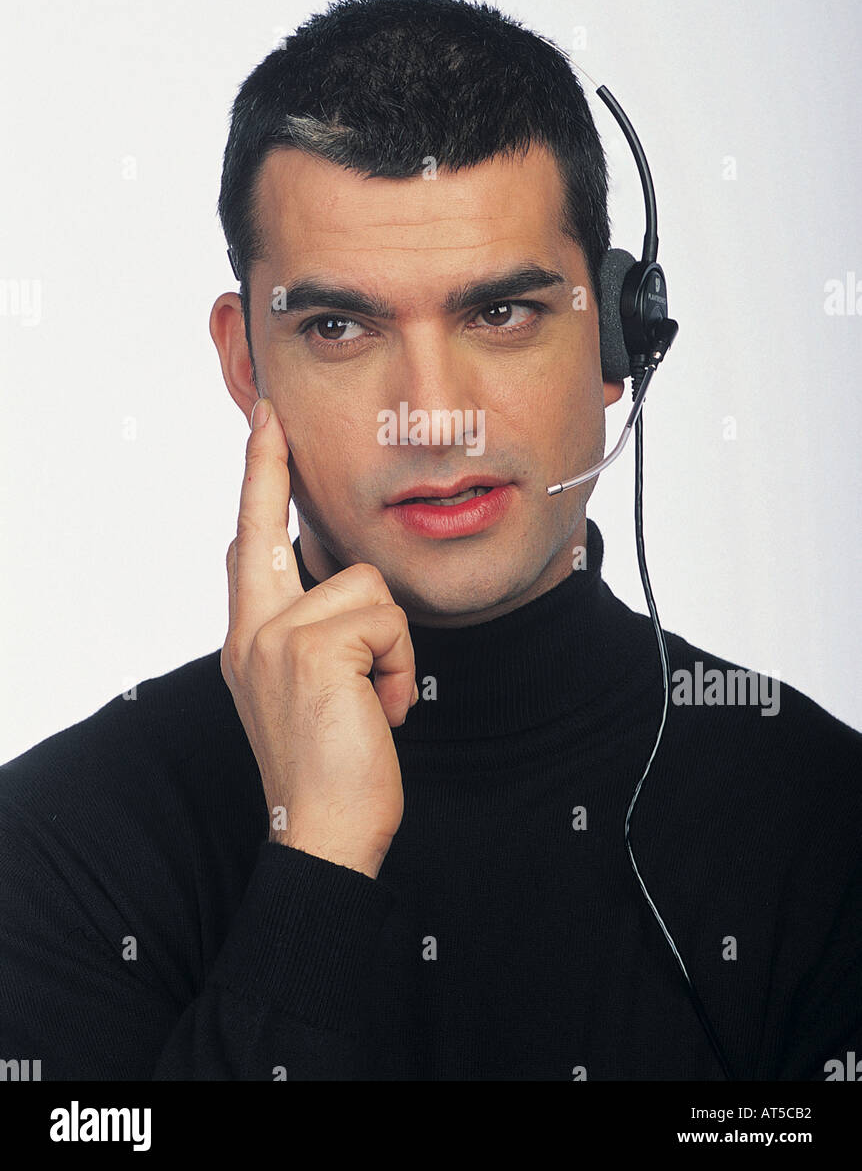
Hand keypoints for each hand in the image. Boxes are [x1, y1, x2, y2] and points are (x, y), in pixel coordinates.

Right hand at [220, 397, 416, 879]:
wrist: (322, 832)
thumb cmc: (330, 767)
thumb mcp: (304, 692)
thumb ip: (310, 633)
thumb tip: (343, 582)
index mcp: (249, 637)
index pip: (249, 543)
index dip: (258, 482)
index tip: (264, 427)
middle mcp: (251, 629)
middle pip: (268, 525)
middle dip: (269, 464)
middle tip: (271, 412)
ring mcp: (275, 635)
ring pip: (368, 586)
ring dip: (392, 646)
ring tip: (376, 699)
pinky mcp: (313, 647)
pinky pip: (389, 620)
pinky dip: (401, 668)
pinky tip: (381, 712)